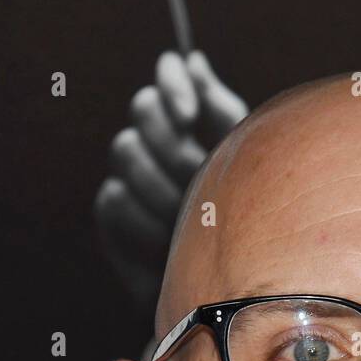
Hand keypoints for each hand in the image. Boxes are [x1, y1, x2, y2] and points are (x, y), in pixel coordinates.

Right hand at [94, 49, 247, 316]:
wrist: (228, 299)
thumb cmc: (246, 230)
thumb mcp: (243, 167)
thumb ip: (220, 109)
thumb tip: (193, 61)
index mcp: (194, 126)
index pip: (170, 78)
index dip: (173, 87)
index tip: (190, 117)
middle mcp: (158, 145)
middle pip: (144, 111)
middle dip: (172, 144)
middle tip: (196, 179)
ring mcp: (132, 178)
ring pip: (127, 152)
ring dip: (161, 187)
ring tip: (187, 220)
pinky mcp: (114, 216)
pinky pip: (114, 201)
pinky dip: (143, 223)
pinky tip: (168, 245)